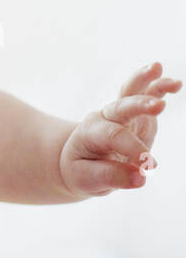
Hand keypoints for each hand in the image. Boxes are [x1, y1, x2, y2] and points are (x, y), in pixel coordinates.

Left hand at [58, 61, 181, 196]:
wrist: (82, 162)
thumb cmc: (82, 170)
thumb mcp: (85, 179)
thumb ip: (111, 178)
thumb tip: (140, 178)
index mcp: (90, 131)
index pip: (114, 136)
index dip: (133, 149)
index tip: (147, 168)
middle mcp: (106, 117)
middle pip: (121, 106)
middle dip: (139, 105)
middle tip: (158, 106)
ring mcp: (124, 114)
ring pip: (132, 92)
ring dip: (148, 82)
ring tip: (167, 78)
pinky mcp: (140, 115)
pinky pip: (149, 96)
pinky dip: (160, 87)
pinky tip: (176, 84)